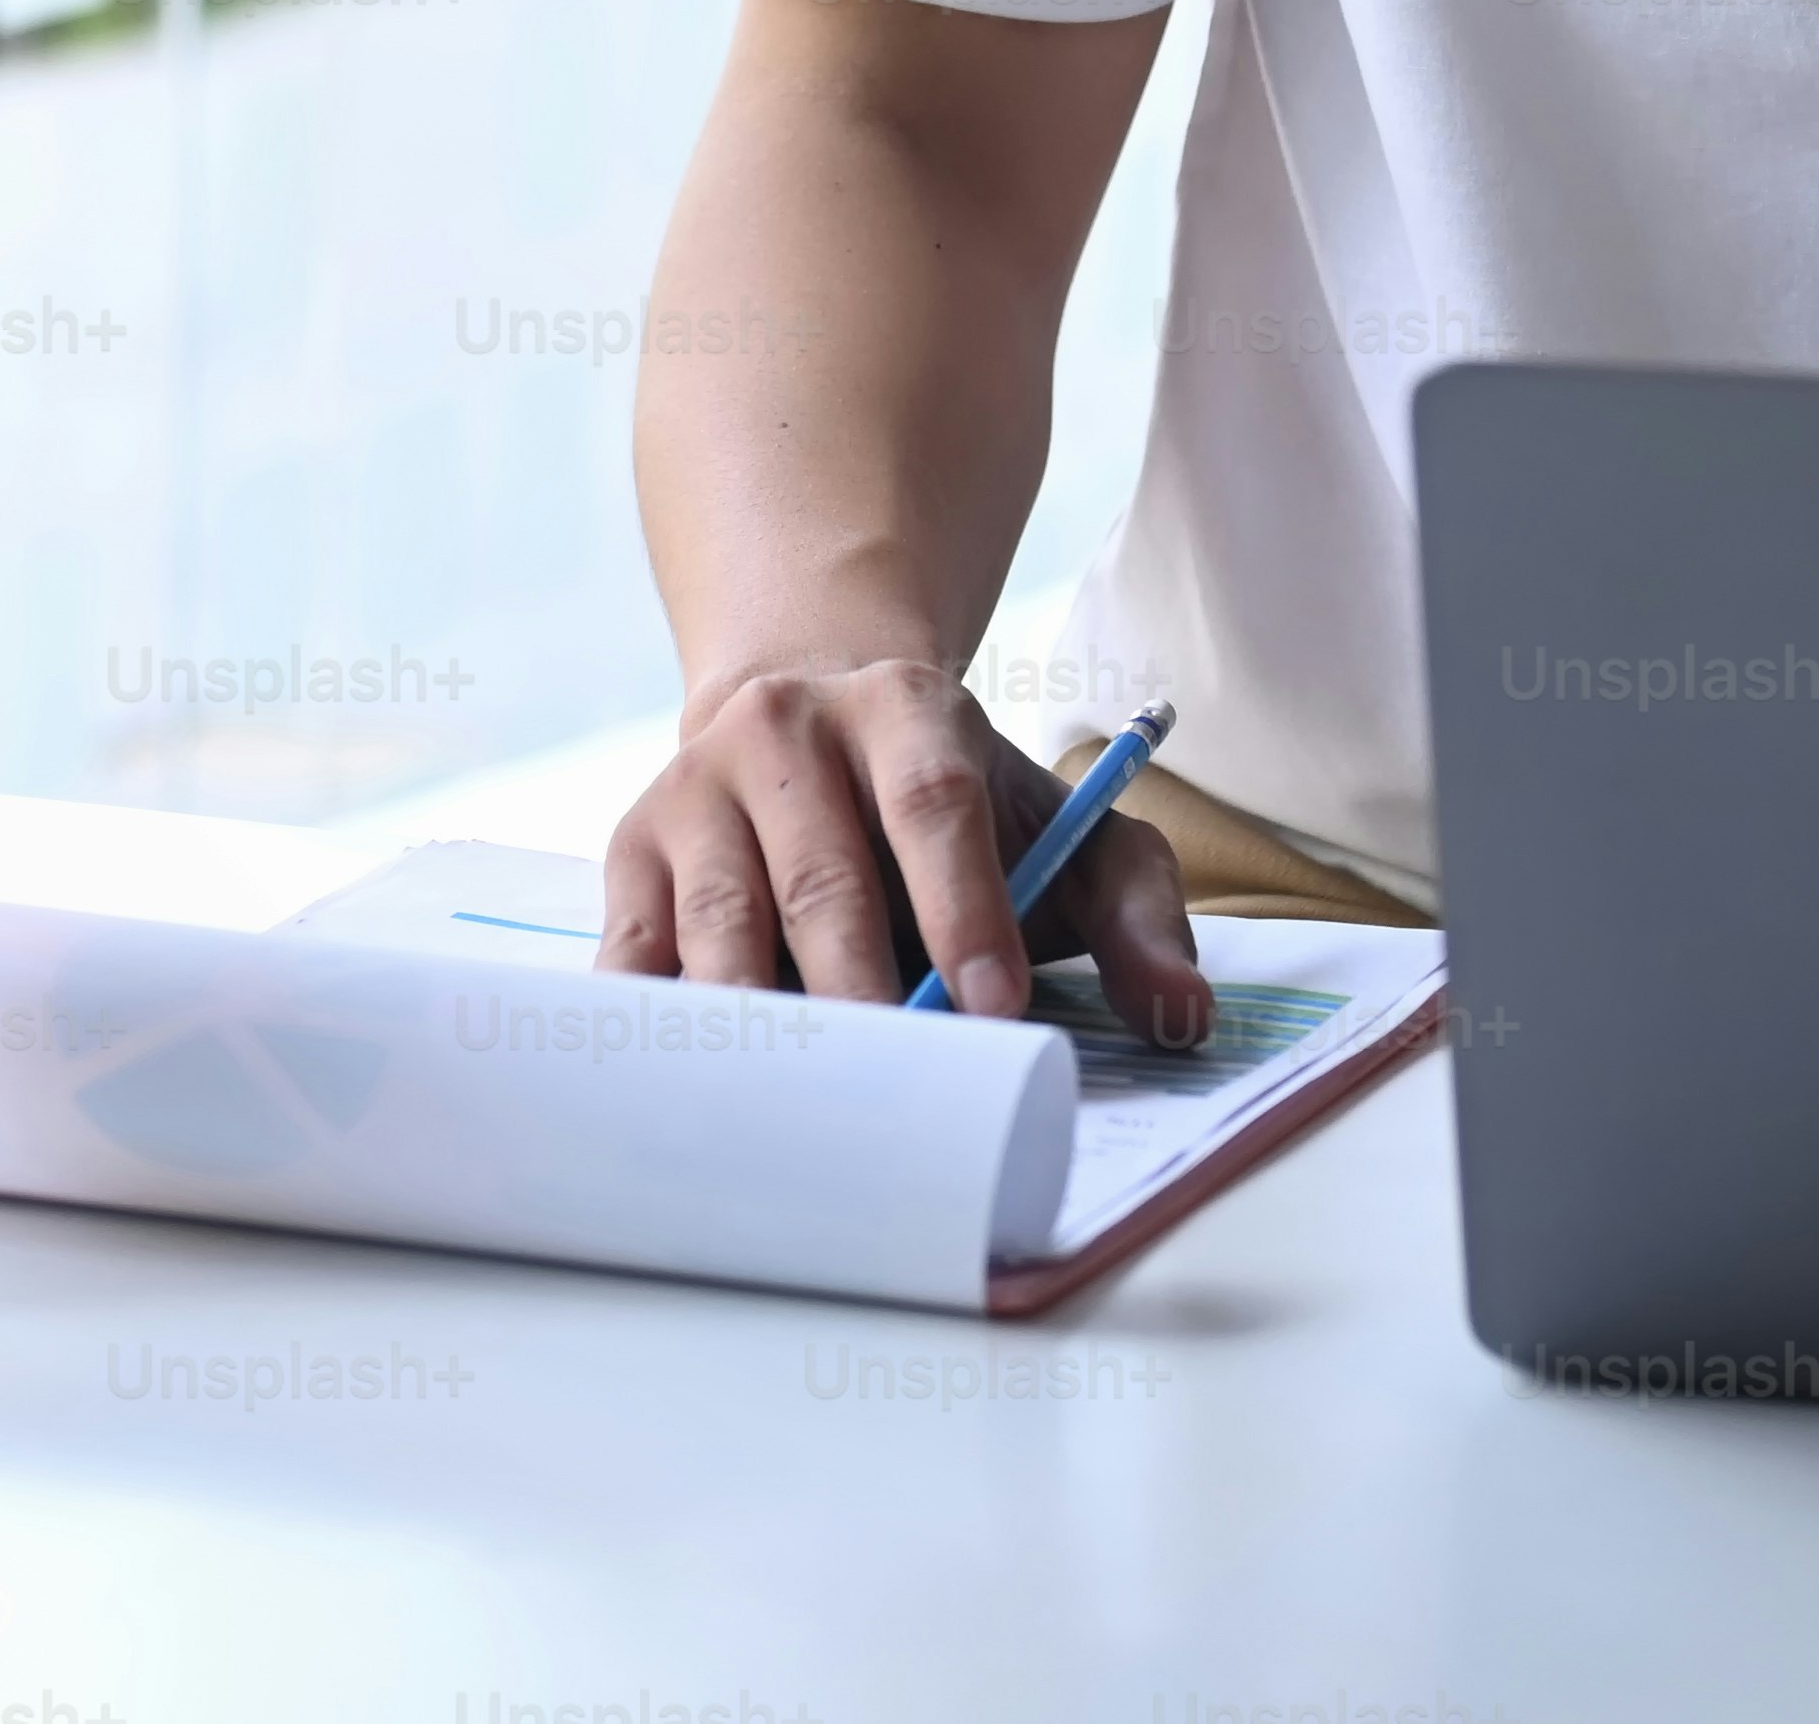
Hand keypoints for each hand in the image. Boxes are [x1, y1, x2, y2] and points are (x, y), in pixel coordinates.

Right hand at [598, 658, 1209, 1037]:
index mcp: (904, 710)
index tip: (995, 1007)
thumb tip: (1185, 1017)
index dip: (963, 907)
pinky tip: (690, 1088)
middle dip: (860, 988)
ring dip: (757, 1021)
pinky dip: (655, 1025)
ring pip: (719, 920)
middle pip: (819, 874)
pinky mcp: (633, 849)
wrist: (808, 722)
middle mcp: (786, 730)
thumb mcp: (1063, 832)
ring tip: (794, 1108)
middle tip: (897, 1081)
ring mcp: (696, 788)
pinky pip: (635, 951)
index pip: (932, 804)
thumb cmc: (952, 807)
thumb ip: (1138, 914)